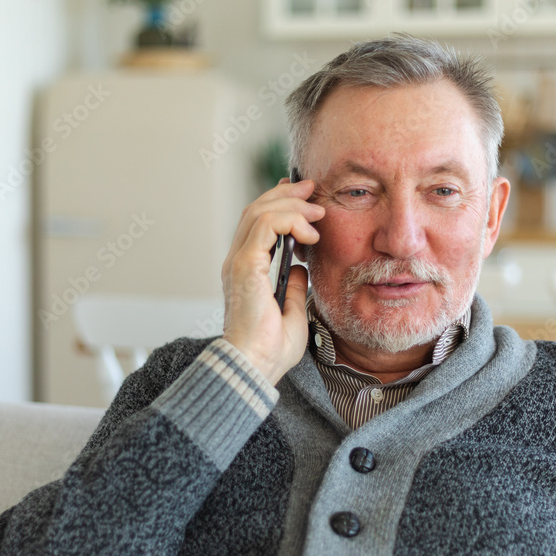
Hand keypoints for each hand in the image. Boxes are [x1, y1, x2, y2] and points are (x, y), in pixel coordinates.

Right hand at [221, 178, 323, 384]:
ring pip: (260, 211)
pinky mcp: (245, 265)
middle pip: (256, 210)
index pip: (258, 225)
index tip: (305, 197)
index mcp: (246, 271)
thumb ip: (294, 287)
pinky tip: (309, 232)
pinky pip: (266, 225)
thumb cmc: (270, 350)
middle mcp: (238, 262)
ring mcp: (239, 262)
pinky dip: (289, 220)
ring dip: (292, 204)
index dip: (280, 205)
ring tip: (317, 210)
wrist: (255, 367)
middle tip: (312, 188)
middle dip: (287, 195)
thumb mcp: (291, 312)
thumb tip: (300, 268)